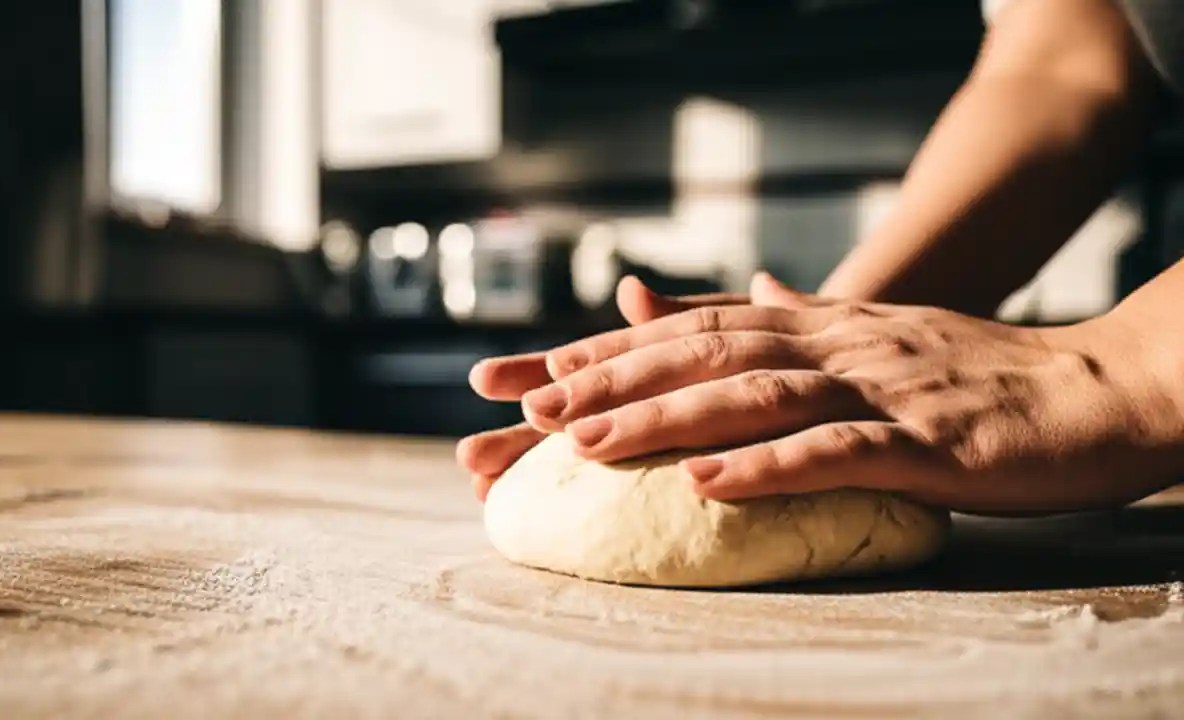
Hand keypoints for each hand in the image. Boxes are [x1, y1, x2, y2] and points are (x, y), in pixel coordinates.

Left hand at [514, 275, 1183, 513]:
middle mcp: (837, 345)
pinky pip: (837, 451)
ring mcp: (879, 389)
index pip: (699, 326)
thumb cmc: (982, 370)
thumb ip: (810, 312)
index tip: (541, 369)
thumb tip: (755, 285)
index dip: (615, 347)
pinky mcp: (925, 441)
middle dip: (613, 380)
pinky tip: (707, 484)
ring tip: (587, 442)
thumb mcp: (882, 329)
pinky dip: (767, 466)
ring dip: (664, 418)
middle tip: (532, 407)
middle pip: (706, 354)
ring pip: (754, 396)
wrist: (1096, 388)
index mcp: (823, 324)